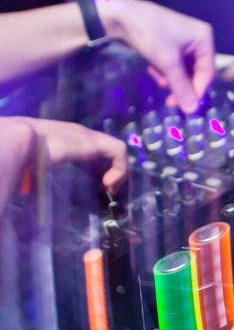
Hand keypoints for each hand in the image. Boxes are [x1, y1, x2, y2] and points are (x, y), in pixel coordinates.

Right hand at [0, 117, 127, 202]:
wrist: (18, 140)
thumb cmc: (19, 156)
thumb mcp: (31, 168)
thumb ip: (37, 177)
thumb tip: (29, 195)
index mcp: (64, 139)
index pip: (88, 149)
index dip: (95, 167)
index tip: (93, 186)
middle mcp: (79, 134)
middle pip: (105, 149)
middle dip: (110, 169)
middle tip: (106, 189)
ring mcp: (88, 136)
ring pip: (115, 150)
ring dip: (117, 171)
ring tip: (109, 189)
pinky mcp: (95, 141)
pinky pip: (119, 151)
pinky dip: (120, 168)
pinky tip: (108, 184)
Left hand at [98, 0, 215, 113]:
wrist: (122, 16)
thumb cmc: (151, 35)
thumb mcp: (168, 63)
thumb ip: (181, 87)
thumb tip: (192, 111)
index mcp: (204, 39)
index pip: (208, 72)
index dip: (198, 91)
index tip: (186, 108)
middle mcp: (198, 39)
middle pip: (196, 72)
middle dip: (182, 86)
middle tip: (170, 102)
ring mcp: (184, 41)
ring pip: (184, 70)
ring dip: (171, 79)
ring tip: (158, 80)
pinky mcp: (171, 44)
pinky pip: (174, 64)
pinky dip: (165, 70)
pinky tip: (152, 69)